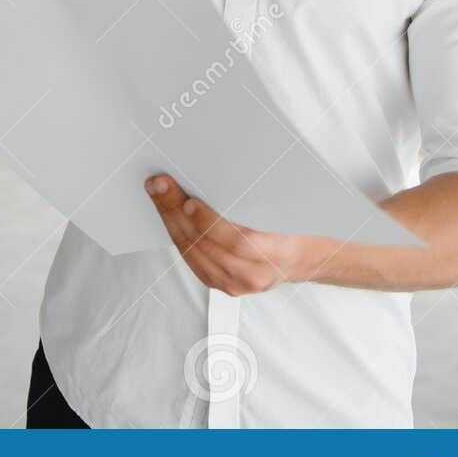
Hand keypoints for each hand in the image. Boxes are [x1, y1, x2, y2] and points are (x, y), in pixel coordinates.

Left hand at [144, 173, 316, 295]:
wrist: (300, 262)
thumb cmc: (293, 231)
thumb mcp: (287, 212)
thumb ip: (261, 200)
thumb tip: (225, 172)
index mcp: (274, 255)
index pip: (237, 241)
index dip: (209, 222)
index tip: (189, 201)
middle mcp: (251, 275)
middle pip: (206, 243)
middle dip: (177, 211)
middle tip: (160, 185)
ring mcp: (233, 284)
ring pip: (192, 251)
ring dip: (171, 220)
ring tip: (157, 194)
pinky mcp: (218, 283)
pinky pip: (190, 258)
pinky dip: (177, 233)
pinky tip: (167, 215)